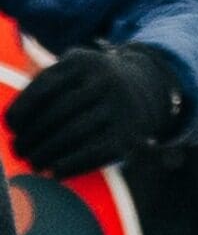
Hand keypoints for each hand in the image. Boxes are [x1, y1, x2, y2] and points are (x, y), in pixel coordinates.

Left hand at [6, 46, 180, 177]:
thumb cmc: (93, 84)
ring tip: (34, 163)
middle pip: (56, 114)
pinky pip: (93, 154)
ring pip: (72, 134)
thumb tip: (8, 118)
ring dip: (45, 154)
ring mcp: (120, 105)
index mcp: (85, 62)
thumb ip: (44, 80)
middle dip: (31, 137)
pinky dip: (70, 165)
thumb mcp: (75, 67)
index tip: (10, 127)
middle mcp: (105, 79)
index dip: (21, 111)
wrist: (146, 88)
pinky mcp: (129, 132)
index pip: (44, 88)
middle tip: (18, 151)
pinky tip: (55, 172)